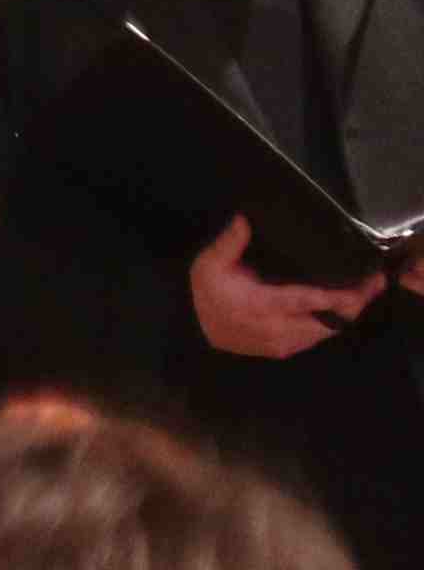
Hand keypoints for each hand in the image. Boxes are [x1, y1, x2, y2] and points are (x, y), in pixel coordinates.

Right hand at [194, 216, 376, 361]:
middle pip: (329, 320)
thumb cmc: (206, 294)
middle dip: (354, 303)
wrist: (195, 330)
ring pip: (327, 331)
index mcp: (262, 306)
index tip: (363, 284)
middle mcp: (278, 329)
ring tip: (363, 291)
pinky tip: (340, 307)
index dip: (341, 296)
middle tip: (373, 283)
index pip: (310, 302)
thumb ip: (229, 244)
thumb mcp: (209, 264)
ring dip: (346, 313)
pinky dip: (332, 322)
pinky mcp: (285, 350)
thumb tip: (245, 220)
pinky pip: (317, 337)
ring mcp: (283, 343)